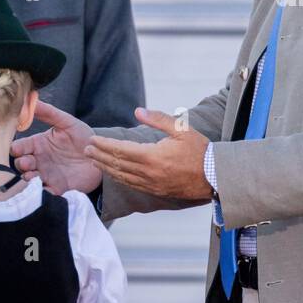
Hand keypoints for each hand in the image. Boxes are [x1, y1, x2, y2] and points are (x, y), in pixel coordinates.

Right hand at [10, 101, 102, 194]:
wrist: (100, 156)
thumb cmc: (82, 137)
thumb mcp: (67, 122)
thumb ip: (48, 112)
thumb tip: (30, 98)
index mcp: (37, 145)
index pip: (19, 147)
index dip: (16, 149)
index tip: (17, 149)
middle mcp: (38, 161)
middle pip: (21, 164)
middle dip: (21, 164)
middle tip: (28, 163)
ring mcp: (46, 175)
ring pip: (29, 180)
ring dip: (28, 179)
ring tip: (35, 177)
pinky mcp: (56, 188)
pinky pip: (44, 193)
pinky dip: (41, 193)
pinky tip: (44, 189)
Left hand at [86, 107, 212, 200]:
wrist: (216, 177)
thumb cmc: (200, 151)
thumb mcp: (182, 129)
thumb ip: (158, 119)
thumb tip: (138, 111)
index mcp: (153, 156)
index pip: (121, 150)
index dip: (104, 145)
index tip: (92, 140)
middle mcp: (148, 173)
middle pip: (117, 164)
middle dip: (100, 156)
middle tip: (86, 150)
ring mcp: (151, 184)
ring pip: (122, 176)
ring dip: (105, 168)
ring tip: (94, 161)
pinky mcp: (155, 191)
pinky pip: (131, 184)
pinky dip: (118, 178)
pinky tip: (112, 173)